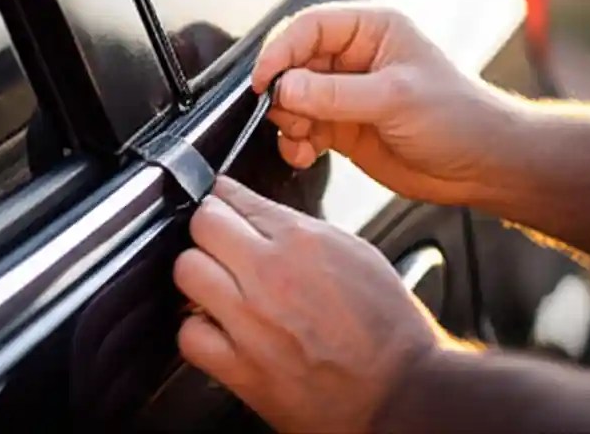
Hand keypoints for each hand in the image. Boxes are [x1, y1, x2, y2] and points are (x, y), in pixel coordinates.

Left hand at [174, 177, 453, 432]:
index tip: (222, 202)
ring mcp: (250, 322)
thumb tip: (259, 213)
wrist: (403, 392)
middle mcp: (270, 275)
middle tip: (219, 241)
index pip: (233, 196)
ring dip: (198, 273)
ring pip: (187, 271)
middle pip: (203, 225)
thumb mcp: (354, 253)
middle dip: (208, 228)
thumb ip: (300, 230)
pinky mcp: (240, 367)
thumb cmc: (388, 328)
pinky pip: (189, 334)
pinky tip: (216, 327)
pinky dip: (197, 329)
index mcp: (301, 241)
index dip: (224, 197)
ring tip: (215, 283)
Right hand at [253, 4, 523, 205]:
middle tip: (286, 117)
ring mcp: (345, 93)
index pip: (308, 27)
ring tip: (303, 140)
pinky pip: (301, 128)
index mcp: (371, 29)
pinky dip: (295, 142)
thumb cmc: (458, 117)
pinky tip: (306, 155)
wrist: (482, 164)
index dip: (280, 51)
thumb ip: (334, 94)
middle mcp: (353, 57)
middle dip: (282, 92)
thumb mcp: (395, 99)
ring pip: (291, 98)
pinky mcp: (342, 126)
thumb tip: (284, 88)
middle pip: (293, 63)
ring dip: (287, 121)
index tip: (264, 81)